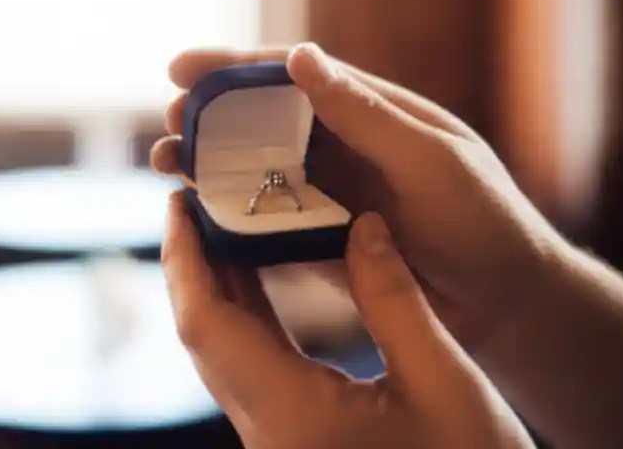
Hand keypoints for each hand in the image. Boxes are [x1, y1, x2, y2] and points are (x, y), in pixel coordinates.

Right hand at [150, 43, 563, 350]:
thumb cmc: (484, 221)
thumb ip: (362, 112)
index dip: (234, 67)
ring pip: (256, 169)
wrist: (510, 304)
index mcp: (373, 111)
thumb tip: (298, 54)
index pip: (292, 75)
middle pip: (262, 119)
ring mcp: (334, 193)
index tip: (182, 67)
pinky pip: (268, 220)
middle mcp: (347, 145)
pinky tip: (195, 214)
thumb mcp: (427, 160)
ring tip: (165, 166)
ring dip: (209, 163)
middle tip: (165, 123)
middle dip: (208, 115)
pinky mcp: (327, 240)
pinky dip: (229, 213)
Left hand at [162, 197, 533, 448]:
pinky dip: (249, 318)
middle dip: (192, 265)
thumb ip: (394, 298)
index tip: (178, 203)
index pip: (205, 324)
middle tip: (197, 199)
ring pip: (225, 355)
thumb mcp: (445, 382)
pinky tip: (264, 280)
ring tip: (226, 223)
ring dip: (218, 290)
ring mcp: (279, 443)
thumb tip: (362, 222)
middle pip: (203, 338)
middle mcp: (268, 434)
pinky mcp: (296, 444)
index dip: (182, 258)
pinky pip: (252, 371)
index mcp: (291, 416)